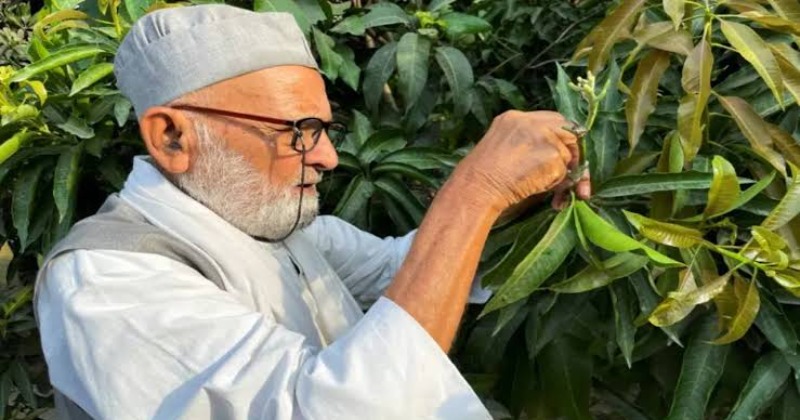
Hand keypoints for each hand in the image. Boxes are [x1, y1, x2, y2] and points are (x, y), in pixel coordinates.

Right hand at [455, 110, 589, 212]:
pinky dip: (554, 184)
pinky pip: (564, 172)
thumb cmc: (482, 178)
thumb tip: (557, 158)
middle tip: (573, 175)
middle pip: (567, 130)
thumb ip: (527, 144)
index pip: (551, 120)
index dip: (560, 138)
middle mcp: (531, 121)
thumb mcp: (502, 148)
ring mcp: (543, 136)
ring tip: (537, 185)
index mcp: (514, 118)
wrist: (477, 188)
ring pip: (566, 155)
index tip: (563, 155)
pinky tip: (534, 186)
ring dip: (559, 175)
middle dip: (572, 153)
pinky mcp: (552, 154)